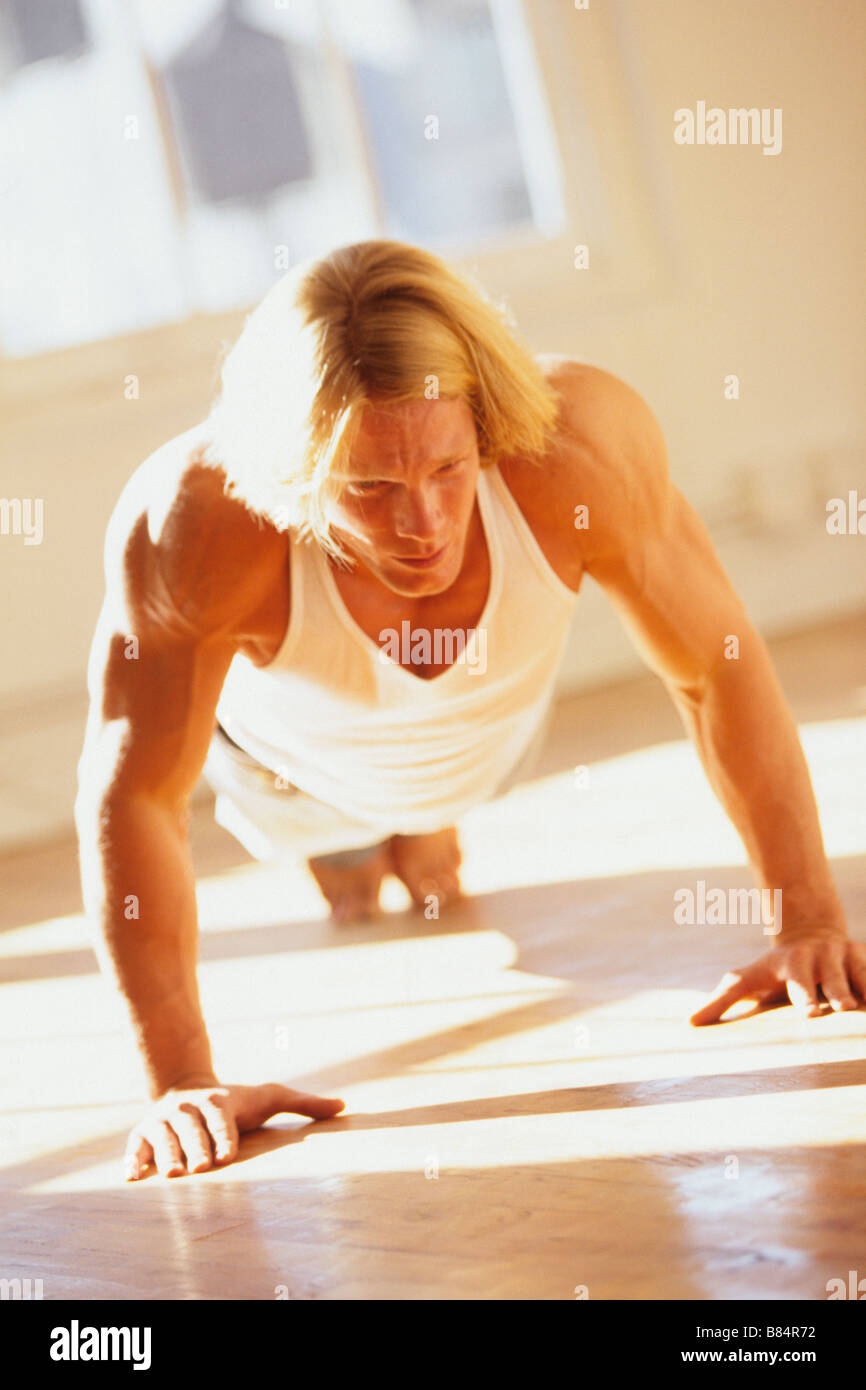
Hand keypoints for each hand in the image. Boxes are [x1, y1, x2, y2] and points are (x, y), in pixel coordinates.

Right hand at [124, 1081, 344, 1178]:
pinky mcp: (144, 1133)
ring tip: (171, 1174)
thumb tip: (345, 1107)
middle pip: (191, 1130)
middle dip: (194, 1148)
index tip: (228, 1156)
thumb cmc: (237, 1101)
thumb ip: (304, 1103)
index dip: (224, 1137)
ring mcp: (163, 1120)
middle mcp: (188, 1108)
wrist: (188, 1088)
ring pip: (164, 1137)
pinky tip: (133, 1178)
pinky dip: (133, 1159)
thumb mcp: (270, 1098)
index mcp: (218, 1101)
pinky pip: (136, 1146)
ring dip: (166, 1154)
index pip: (221, 1120)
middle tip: (197, 1169)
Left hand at [690, 932, 865, 1024]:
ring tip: (865, 1006)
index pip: (798, 981)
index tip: (812, 1014)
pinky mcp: (864, 957)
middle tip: (844, 1008)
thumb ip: (721, 1001)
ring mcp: (845, 955)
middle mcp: (821, 957)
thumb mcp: (747, 980)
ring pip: (860, 971)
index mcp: (791, 963)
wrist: (809, 935)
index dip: (804, 995)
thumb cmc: (773, 972)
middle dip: (839, 990)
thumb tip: (689, 1024)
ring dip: (864, 986)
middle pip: (832, 976)